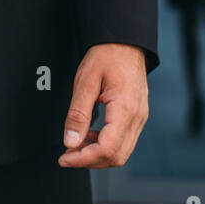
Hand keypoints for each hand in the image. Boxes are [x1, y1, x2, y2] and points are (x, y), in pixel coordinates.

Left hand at [58, 43, 148, 168]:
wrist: (125, 42)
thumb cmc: (107, 56)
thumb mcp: (85, 82)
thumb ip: (77, 114)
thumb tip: (70, 142)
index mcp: (125, 109)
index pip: (106, 149)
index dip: (83, 159)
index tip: (64, 158)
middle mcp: (137, 117)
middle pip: (116, 157)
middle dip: (89, 161)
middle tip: (67, 154)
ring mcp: (140, 117)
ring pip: (121, 152)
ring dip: (98, 155)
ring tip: (77, 144)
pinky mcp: (138, 116)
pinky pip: (124, 141)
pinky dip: (106, 146)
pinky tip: (90, 135)